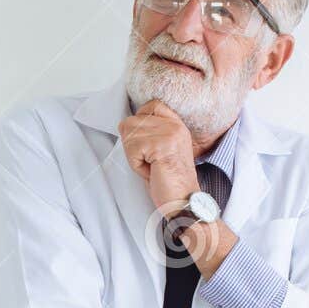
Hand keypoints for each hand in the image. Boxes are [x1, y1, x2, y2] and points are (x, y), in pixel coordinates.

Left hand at [118, 100, 196, 214]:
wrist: (183, 202)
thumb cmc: (169, 182)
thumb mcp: (162, 151)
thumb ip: (150, 133)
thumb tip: (124, 125)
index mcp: (177, 125)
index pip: (151, 105)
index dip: (139, 122)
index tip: (145, 144)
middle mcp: (175, 126)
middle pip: (131, 122)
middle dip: (133, 146)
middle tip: (151, 162)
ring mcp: (169, 134)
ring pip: (128, 136)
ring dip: (134, 157)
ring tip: (152, 168)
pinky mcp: (160, 146)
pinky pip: (132, 150)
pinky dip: (136, 165)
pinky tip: (152, 172)